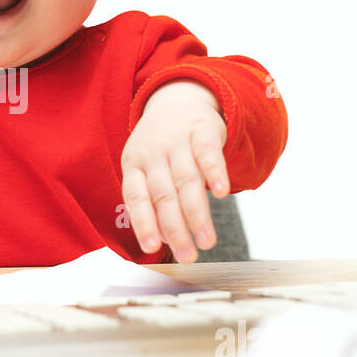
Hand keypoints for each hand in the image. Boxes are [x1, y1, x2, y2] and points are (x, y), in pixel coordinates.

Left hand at [121, 80, 228, 263]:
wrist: (177, 100)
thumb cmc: (161, 148)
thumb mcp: (147, 169)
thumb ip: (154, 203)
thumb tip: (165, 241)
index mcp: (134, 165)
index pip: (136, 197)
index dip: (144, 223)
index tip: (153, 248)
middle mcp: (153, 153)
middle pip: (163, 195)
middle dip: (175, 229)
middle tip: (188, 256)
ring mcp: (177, 140)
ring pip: (187, 180)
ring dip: (197, 213)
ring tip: (207, 241)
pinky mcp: (202, 130)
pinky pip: (208, 153)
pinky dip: (215, 173)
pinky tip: (222, 193)